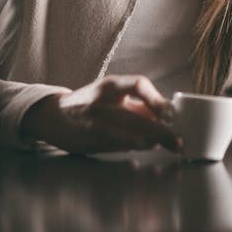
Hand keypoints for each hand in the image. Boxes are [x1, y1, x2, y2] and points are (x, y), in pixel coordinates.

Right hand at [20, 74, 181, 153]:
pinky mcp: (90, 140)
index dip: (157, 99)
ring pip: (129, 136)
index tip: (171, 114)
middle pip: (138, 118)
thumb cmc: (90, 104)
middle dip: (162, 133)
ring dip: (151, 143)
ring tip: (167, 146)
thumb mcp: (112, 95)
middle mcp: (102, 102)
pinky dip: (134, 147)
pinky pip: (118, 146)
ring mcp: (95, 123)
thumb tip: (169, 116)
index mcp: (110, 85)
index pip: (138, 84)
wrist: (53, 116)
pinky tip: (144, 147)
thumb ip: (138, 104)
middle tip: (178, 142)